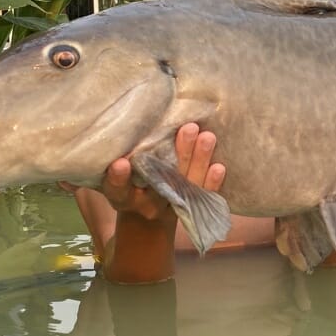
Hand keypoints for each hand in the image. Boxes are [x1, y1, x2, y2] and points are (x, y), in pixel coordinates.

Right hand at [99, 123, 226, 218]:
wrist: (147, 216)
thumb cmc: (128, 181)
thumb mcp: (118, 173)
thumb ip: (118, 155)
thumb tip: (120, 119)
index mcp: (121, 196)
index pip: (117, 187)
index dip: (118, 177)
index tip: (121, 162)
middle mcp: (145, 204)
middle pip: (161, 182)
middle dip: (178, 156)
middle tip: (188, 128)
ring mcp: (169, 208)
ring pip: (186, 187)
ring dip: (199, 161)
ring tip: (207, 136)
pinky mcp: (190, 209)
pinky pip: (202, 198)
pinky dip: (211, 183)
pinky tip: (219, 166)